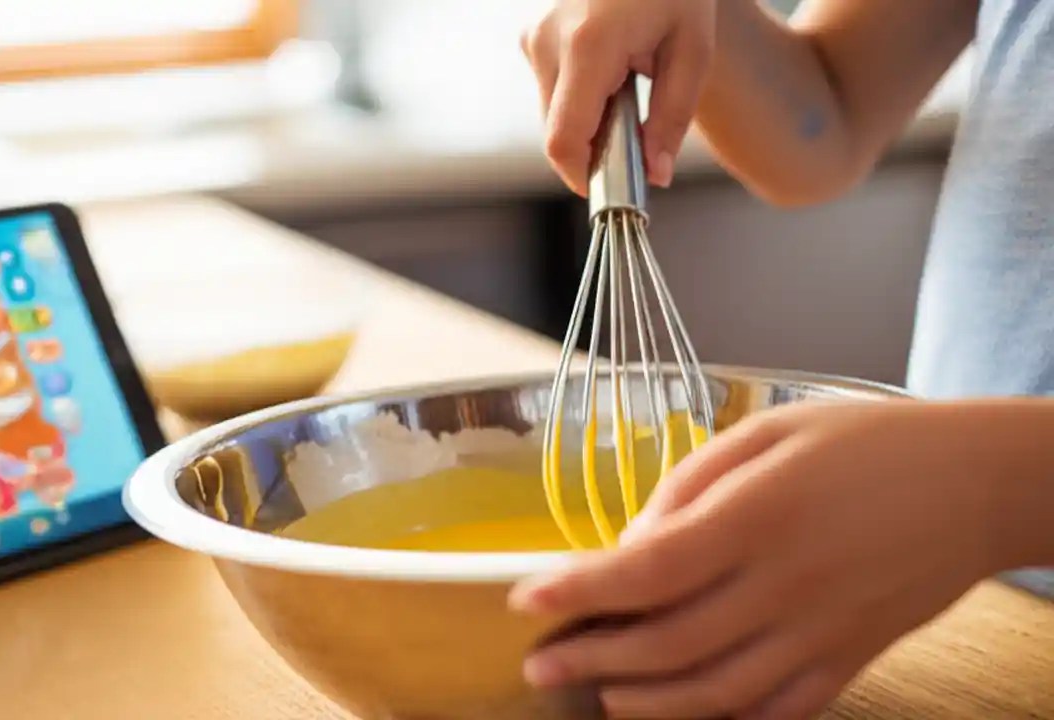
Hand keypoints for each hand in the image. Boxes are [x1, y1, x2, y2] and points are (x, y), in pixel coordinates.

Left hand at [508, 400, 1032, 718]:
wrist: (975, 482)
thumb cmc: (865, 443)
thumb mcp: (768, 433)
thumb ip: (691, 486)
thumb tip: (632, 544)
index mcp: (760, 515)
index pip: (649, 568)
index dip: (579, 590)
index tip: (525, 598)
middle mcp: (787, 584)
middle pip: (669, 642)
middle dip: (591, 657)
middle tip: (539, 662)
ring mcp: (822, 631)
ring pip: (716, 691)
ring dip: (644, 700)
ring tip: (595, 690)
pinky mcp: (851, 658)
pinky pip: (778, 710)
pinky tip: (680, 711)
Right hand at [521, 0, 715, 193]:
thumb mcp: (693, 50)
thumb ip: (672, 118)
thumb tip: (656, 176)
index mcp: (588, 45)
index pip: (563, 141)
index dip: (582, 177)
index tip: (611, 191)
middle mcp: (547, 41)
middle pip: (557, 132)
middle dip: (594, 146)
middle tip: (639, 132)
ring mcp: (533, 35)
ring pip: (552, 114)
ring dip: (588, 119)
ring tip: (629, 86)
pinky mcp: (530, 34)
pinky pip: (550, 90)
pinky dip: (580, 97)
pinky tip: (612, 70)